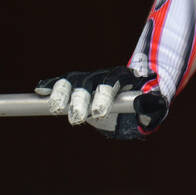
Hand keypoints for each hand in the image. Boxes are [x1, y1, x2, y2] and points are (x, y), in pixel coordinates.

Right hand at [34, 66, 167, 139]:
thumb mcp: (155, 106)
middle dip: (81, 100)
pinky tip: (40, 91)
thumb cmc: (146, 102)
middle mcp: (103, 75)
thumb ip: (152, 106)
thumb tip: (143, 103)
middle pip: (89, 82)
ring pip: (73, 82)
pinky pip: (61, 84)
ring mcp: (87, 80)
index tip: (98, 113)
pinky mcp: (75, 87)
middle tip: (77, 119)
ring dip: (63, 95)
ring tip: (57, 110)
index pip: (112, 81)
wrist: (135, 97)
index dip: (103, 95)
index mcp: (124, 77)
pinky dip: (51, 86)